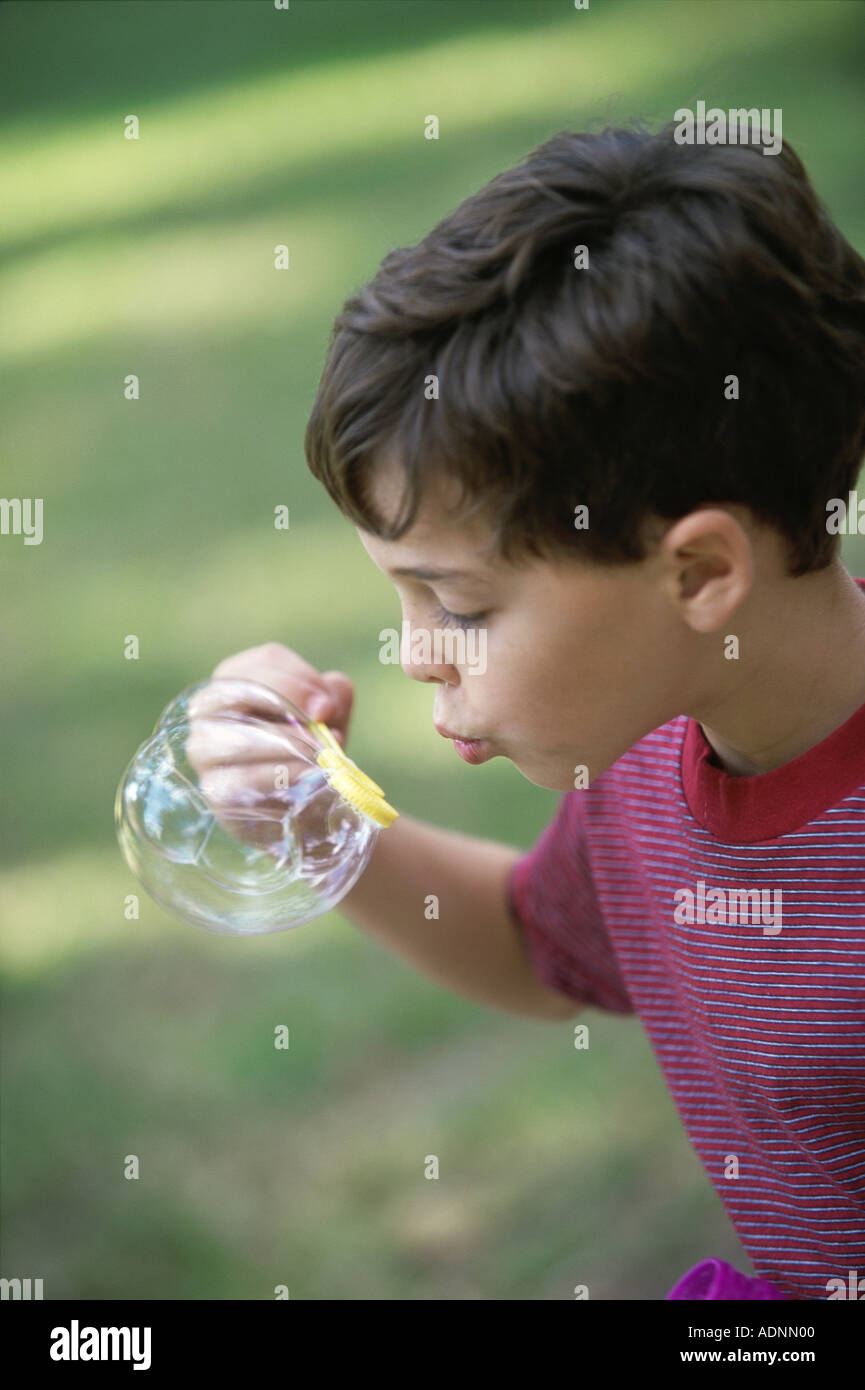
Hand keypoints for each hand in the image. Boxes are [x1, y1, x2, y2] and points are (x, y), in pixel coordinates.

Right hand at [184, 643, 354, 849]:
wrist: (301, 803)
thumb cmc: (310, 746)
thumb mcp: (328, 715)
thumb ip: (332, 695)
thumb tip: (323, 705)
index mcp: (239, 675)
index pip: (266, 660)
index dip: (299, 681)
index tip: (328, 706)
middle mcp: (209, 708)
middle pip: (239, 691)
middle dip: (288, 707)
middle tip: (323, 728)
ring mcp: (204, 749)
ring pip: (237, 736)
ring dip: (287, 745)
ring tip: (321, 756)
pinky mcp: (213, 789)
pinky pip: (241, 778)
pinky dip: (279, 775)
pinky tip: (306, 777)